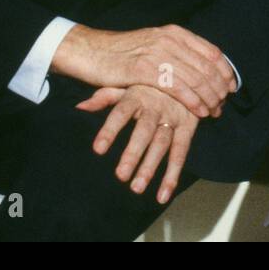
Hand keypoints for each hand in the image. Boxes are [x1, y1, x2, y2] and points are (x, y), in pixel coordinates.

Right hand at [51, 24, 235, 119]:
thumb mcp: (154, 44)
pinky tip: (199, 111)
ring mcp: (158, 53)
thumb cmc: (123, 53)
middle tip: (223, 105)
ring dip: (209, 98)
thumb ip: (177, 53)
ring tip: (214, 111)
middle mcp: (170, 40)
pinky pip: (178, 88)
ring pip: (196, 78)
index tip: (231, 87)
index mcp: (175, 33)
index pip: (212, 52)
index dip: (225, 71)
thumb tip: (203, 68)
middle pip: (207, 67)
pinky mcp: (145, 70)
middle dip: (218, 88)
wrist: (90, 51)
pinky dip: (192, 101)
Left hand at [77, 84, 197, 203]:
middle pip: (144, 131)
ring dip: (151, 167)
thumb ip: (105, 96)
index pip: (120, 113)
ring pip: (162, 144)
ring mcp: (174, 117)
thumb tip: (79, 107)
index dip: (110, 130)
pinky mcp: (189, 126)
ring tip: (137, 187)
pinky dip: (173, 175)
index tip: (98, 149)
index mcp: (137, 95)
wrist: (188, 75)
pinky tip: (162, 194)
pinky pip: (181, 152)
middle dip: (133, 153)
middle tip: (121, 176)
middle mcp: (156, 106)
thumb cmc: (149, 83)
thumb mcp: (128, 83)